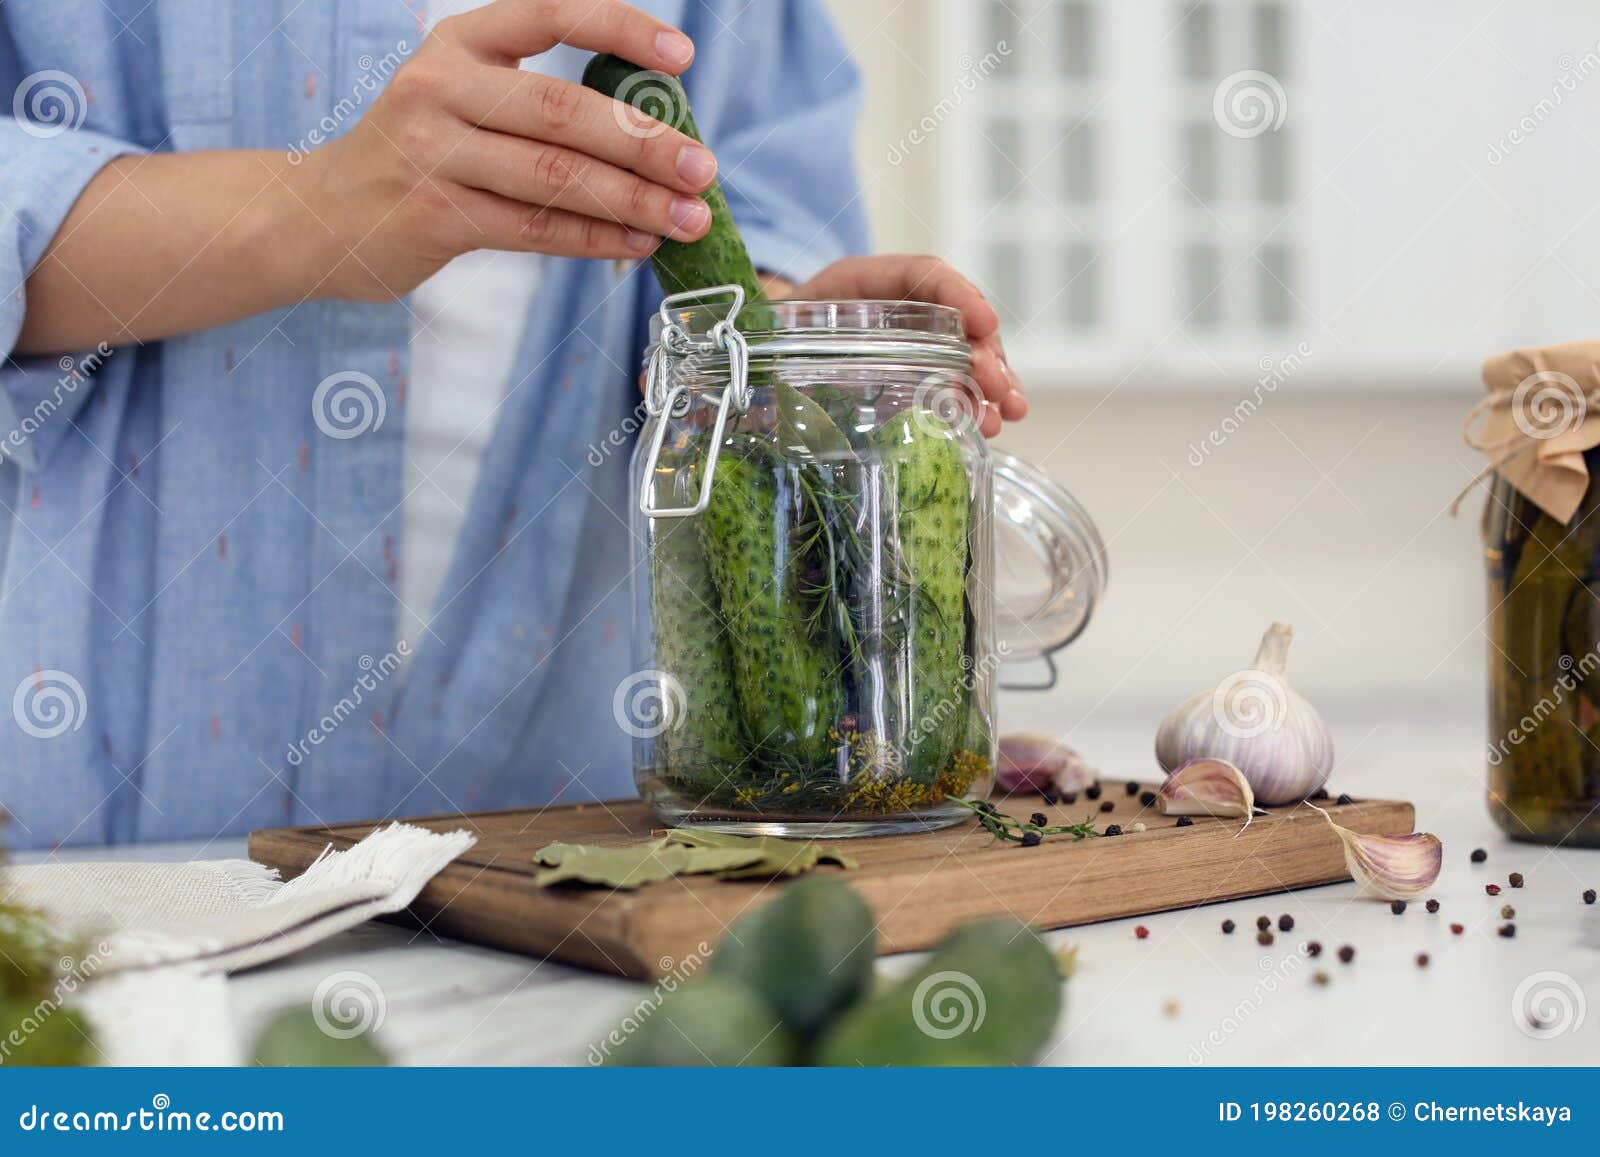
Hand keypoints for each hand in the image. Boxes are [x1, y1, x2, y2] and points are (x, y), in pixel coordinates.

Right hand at [293, 0, 717, 300]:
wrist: (321, 214)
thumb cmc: (421, 154)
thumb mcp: (463, 96)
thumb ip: (539, 102)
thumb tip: (656, 132)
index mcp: (461, 41)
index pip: (551, 13)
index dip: (621, 30)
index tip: (683, 56)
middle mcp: (442, 87)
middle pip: (563, 112)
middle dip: (644, 143)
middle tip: (703, 168)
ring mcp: (434, 153)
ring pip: (555, 178)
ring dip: (633, 203)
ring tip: (687, 218)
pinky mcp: (436, 216)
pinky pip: (535, 229)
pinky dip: (594, 239)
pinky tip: (637, 244)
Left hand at [777, 256, 1025, 437]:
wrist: (758, 352)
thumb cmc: (764, 338)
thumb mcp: (769, 334)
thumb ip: (778, 345)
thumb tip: (780, 380)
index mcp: (861, 282)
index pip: (922, 273)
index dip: (958, 294)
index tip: (984, 323)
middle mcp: (895, 306)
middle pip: (956, 319)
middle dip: (985, 353)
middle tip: (1000, 390)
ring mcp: (909, 340)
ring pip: (964, 353)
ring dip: (991, 383)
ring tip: (1005, 414)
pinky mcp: (912, 372)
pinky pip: (953, 380)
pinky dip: (975, 401)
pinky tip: (989, 424)